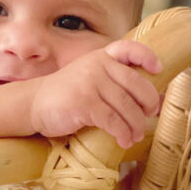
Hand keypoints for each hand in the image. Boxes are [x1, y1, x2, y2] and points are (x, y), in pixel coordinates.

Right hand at [30, 40, 162, 147]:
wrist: (32, 104)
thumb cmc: (66, 95)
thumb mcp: (90, 80)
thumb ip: (116, 84)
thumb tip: (157, 101)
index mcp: (100, 57)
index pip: (129, 48)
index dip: (147, 57)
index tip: (157, 70)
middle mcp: (97, 66)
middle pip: (136, 84)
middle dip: (148, 103)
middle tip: (149, 116)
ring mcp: (89, 83)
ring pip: (127, 106)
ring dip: (136, 125)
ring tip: (135, 135)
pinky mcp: (84, 103)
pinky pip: (113, 120)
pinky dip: (122, 133)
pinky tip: (123, 140)